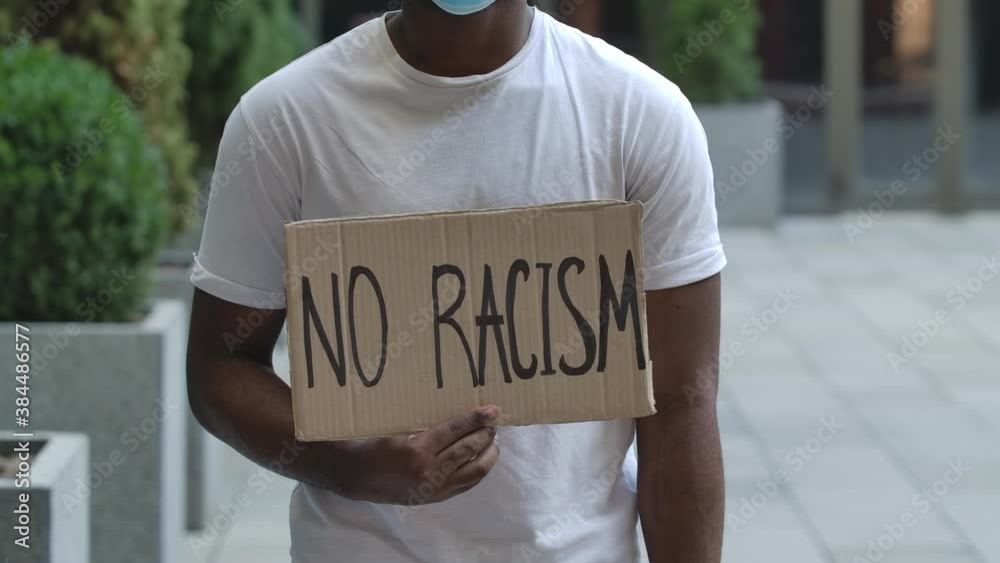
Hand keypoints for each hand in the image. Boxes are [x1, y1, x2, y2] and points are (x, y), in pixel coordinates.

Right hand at [348, 405, 500, 503]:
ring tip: (493, 442)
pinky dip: (477, 472)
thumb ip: (427, 428)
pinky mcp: (434, 498)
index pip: (454, 431)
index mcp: (416, 450)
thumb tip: (461, 420)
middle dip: (485, 435)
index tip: (491, 410)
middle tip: (494, 423)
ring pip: (472, 471)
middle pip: (467, 450)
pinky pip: (464, 485)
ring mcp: (433, 488)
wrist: (356, 476)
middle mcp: (428, 471)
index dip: (475, 419)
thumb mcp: (399, 430)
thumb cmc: (375, 445)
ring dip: (487, 454)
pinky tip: (481, 461)